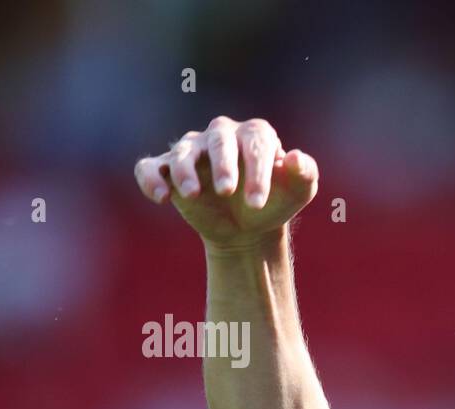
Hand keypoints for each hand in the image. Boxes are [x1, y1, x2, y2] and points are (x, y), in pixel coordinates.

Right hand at [134, 116, 318, 247]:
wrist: (250, 227)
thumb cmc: (276, 202)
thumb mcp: (298, 192)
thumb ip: (304, 173)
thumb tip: (295, 158)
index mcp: (254, 136)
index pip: (255, 145)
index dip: (256, 172)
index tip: (257, 203)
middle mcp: (221, 135)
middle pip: (219, 141)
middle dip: (223, 166)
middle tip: (227, 191)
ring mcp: (192, 151)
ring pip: (183, 152)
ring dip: (185, 171)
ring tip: (192, 193)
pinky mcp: (167, 170)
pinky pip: (150, 167)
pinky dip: (150, 178)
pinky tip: (161, 196)